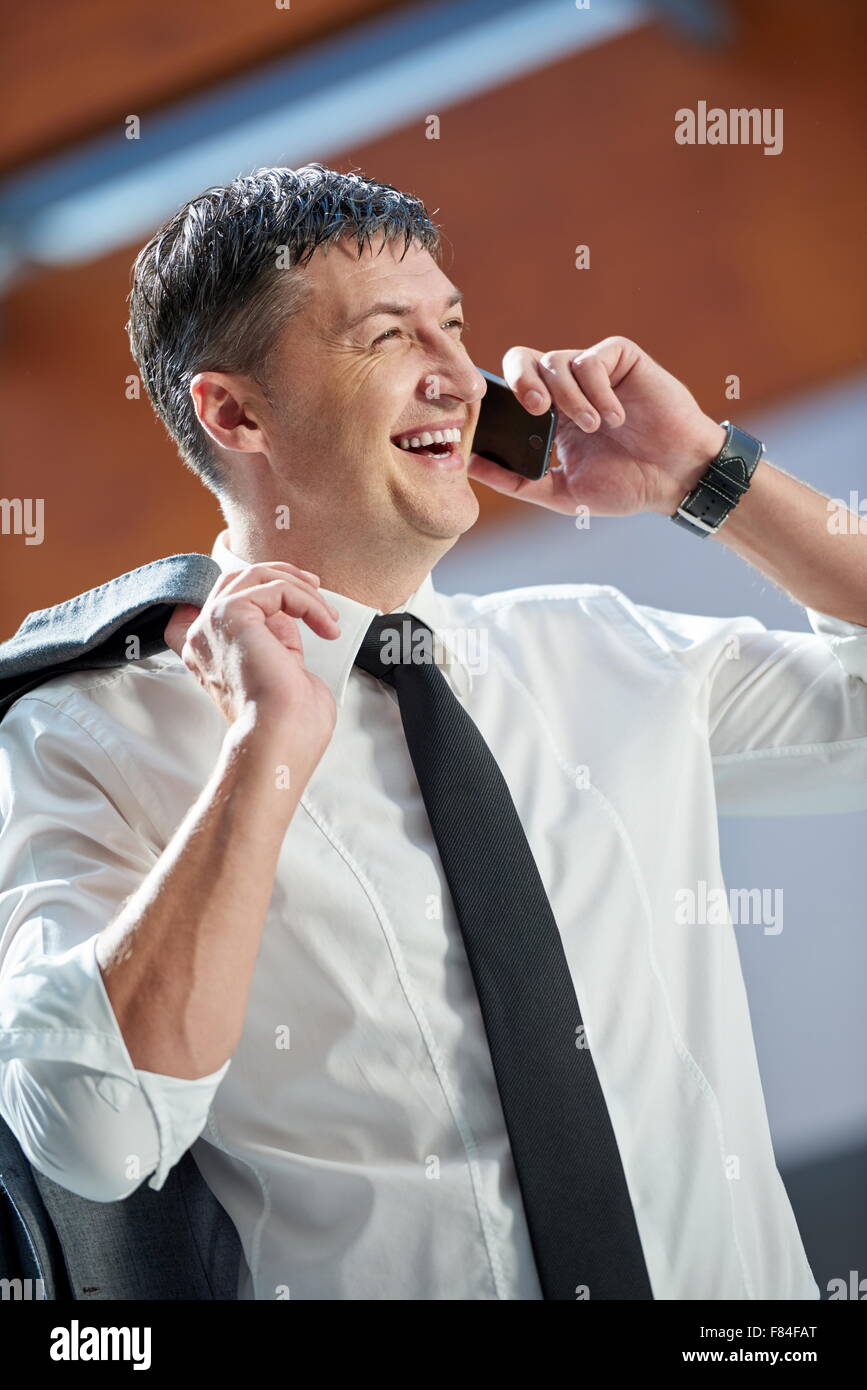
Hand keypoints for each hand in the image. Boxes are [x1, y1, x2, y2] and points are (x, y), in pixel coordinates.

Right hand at [164, 561, 339, 750]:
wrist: (280, 741)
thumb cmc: (285, 724)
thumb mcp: (280, 668)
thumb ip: (276, 636)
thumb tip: (288, 612)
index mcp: (208, 650)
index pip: (223, 600)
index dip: (260, 589)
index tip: (296, 597)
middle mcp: (202, 635)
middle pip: (238, 579)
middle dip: (282, 577)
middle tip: (316, 592)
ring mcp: (212, 624)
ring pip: (256, 576)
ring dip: (300, 590)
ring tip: (327, 617)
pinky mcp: (232, 615)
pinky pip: (276, 588)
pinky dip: (308, 602)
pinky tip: (325, 625)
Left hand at [467, 337, 726, 516]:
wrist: (675, 477)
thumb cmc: (626, 485)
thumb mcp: (563, 492)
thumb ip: (518, 481)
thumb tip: (470, 465)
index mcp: (549, 416)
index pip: (508, 390)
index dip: (498, 398)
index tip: (498, 421)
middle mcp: (566, 388)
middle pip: (520, 359)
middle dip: (521, 381)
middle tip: (537, 411)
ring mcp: (593, 371)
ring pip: (556, 361)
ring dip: (571, 398)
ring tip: (593, 429)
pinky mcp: (620, 358)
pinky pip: (592, 359)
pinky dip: (598, 390)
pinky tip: (616, 417)